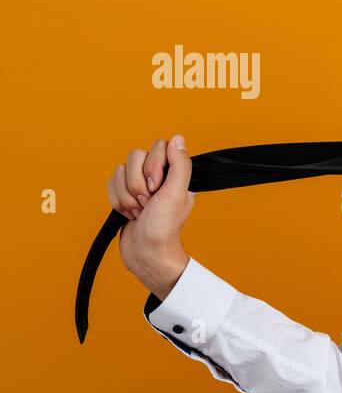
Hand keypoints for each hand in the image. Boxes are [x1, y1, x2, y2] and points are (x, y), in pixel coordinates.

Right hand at [107, 134, 194, 298]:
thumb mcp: (177, 194)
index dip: (153, 166)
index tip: (157, 188)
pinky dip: (117, 200)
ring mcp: (140, 185)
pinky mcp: (124, 194)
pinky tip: (129, 214)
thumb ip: (180, 165)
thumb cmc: (164, 229)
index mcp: (175, 174)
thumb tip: (178, 139)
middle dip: (138, 184)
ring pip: (120, 170)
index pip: (158, 147)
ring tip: (139, 211)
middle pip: (135, 157)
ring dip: (127, 195)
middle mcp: (158, 177)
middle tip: (148, 203)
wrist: (145, 253)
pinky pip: (111, 183)